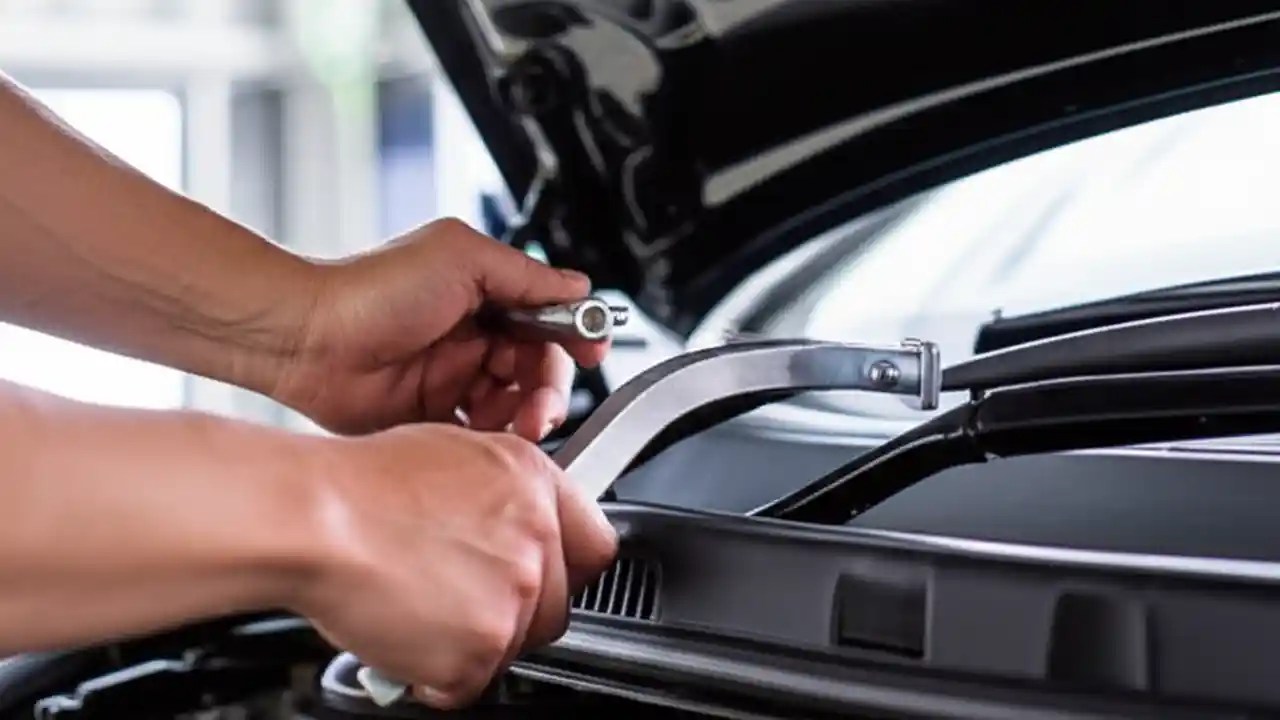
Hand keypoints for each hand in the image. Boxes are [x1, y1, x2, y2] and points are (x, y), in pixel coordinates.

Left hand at [271, 218, 608, 436]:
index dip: (575, 337)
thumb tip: (579, 287)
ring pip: (513, 406)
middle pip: (537, 370)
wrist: (307, 338)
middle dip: (548, 389)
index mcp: (485, 294)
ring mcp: (452, 378)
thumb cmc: (371, 287)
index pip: (549, 320)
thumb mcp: (462, 258)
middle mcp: (472, 337)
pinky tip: (489, 442)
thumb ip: (526, 275)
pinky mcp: (432, 417)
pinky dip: (492, 441)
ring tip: (514, 426)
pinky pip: (479, 435)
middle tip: (541, 406)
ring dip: (523, 418)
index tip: (592, 352)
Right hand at [296, 423, 616, 708]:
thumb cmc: (360, 483)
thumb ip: (505, 493)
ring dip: (473, 643)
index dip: (564, 568)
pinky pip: (470, 682)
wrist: (314, 519)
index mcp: (535, 483)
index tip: (543, 577)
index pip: (594, 545)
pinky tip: (405, 636)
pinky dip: (436, 676)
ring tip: (420, 609)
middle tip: (462, 601)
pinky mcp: (480, 650)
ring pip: (514, 646)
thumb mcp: (454, 453)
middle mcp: (537, 540)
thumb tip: (517, 520)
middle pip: (558, 606)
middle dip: (515, 613)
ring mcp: (513, 598)